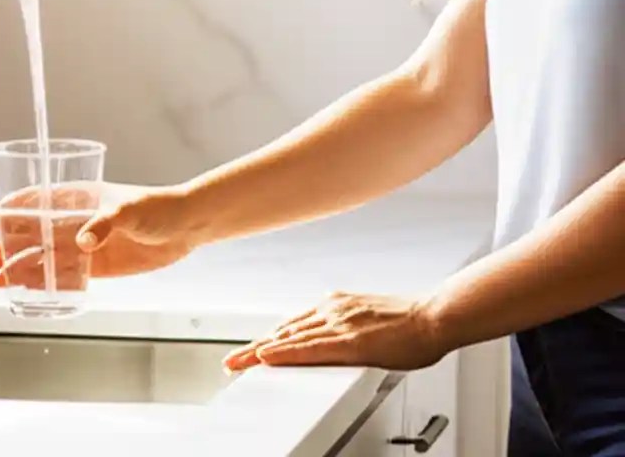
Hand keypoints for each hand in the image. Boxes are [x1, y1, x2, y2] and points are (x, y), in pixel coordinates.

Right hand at [0, 183, 200, 287]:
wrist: (186, 226)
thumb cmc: (158, 206)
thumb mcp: (129, 210)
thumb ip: (105, 223)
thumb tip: (84, 241)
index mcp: (79, 198)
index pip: (37, 201)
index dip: (11, 210)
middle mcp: (77, 220)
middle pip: (34, 232)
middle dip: (10, 245)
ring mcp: (85, 243)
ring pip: (45, 256)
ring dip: (22, 267)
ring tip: (1, 281)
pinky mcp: (98, 266)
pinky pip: (65, 274)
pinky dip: (46, 281)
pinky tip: (29, 289)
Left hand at [222, 292, 447, 372]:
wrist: (436, 316)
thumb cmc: (411, 322)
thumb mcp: (369, 318)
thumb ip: (348, 325)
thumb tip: (336, 340)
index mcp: (336, 305)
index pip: (293, 324)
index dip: (269, 338)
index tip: (251, 349)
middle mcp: (332, 310)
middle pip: (284, 331)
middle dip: (255, 347)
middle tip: (232, 360)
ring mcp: (339, 323)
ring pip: (289, 339)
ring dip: (259, 351)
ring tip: (237, 363)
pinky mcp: (349, 340)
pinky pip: (309, 349)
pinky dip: (285, 353)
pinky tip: (267, 358)